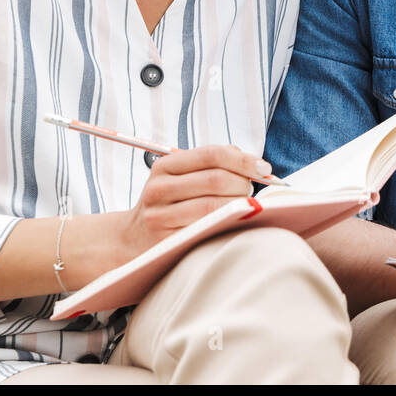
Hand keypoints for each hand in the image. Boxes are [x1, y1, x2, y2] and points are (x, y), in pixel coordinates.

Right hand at [116, 144, 269, 260]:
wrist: (130, 240)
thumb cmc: (167, 205)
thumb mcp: (179, 178)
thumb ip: (211, 164)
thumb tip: (250, 160)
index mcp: (165, 166)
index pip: (211, 154)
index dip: (243, 160)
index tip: (264, 168)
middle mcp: (159, 188)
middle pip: (216, 180)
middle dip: (243, 184)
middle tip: (250, 192)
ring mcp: (160, 216)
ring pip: (213, 206)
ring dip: (238, 205)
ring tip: (243, 207)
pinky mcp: (166, 240)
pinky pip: (206, 229)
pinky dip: (227, 223)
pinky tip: (234, 222)